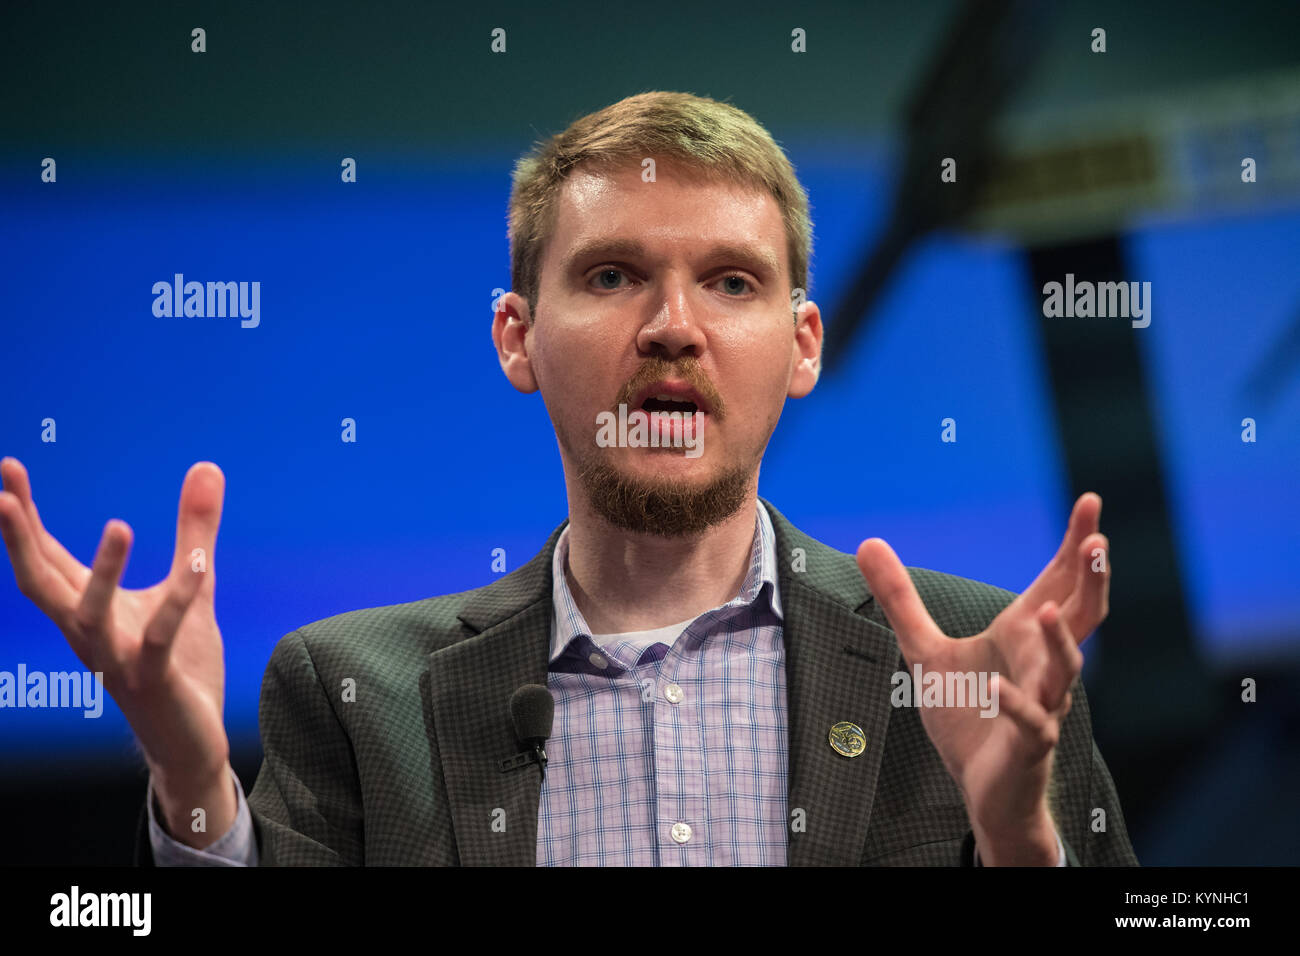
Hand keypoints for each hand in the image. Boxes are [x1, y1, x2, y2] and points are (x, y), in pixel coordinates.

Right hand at [0, 457, 234, 845]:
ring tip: (119, 524)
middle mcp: (90, 632)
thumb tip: (207, 466)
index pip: (46, 557)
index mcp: (90, 609)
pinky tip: (199, 568)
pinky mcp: (154, 679)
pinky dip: (177, 603)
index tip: (8, 468)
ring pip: (90, 614)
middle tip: (3, 491)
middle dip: (20, 538)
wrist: (189, 740)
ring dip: (102, 572)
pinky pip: (159, 639)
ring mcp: (117, 658)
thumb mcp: (191, 585)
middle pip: (41, 582)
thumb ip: (194, 531)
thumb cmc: (181, 663)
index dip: (23, 517)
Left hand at [854, 493, 1109, 864]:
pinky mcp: (1030, 743)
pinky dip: (1015, 703)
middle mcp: (1041, 663)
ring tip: (1047, 611)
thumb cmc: (967, 715)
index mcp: (1023, 634)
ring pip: (1065, 668)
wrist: (983, 789)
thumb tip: (868, 541)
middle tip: (1098, 542)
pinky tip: (995, 686)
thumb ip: (900, 598)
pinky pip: (1031, 720)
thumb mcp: (924, 650)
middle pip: (1080, 615)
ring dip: (1059, 642)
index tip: (1089, 501)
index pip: (1058, 580)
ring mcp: (1042, 703)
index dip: (1075, 544)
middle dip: (1091, 580)